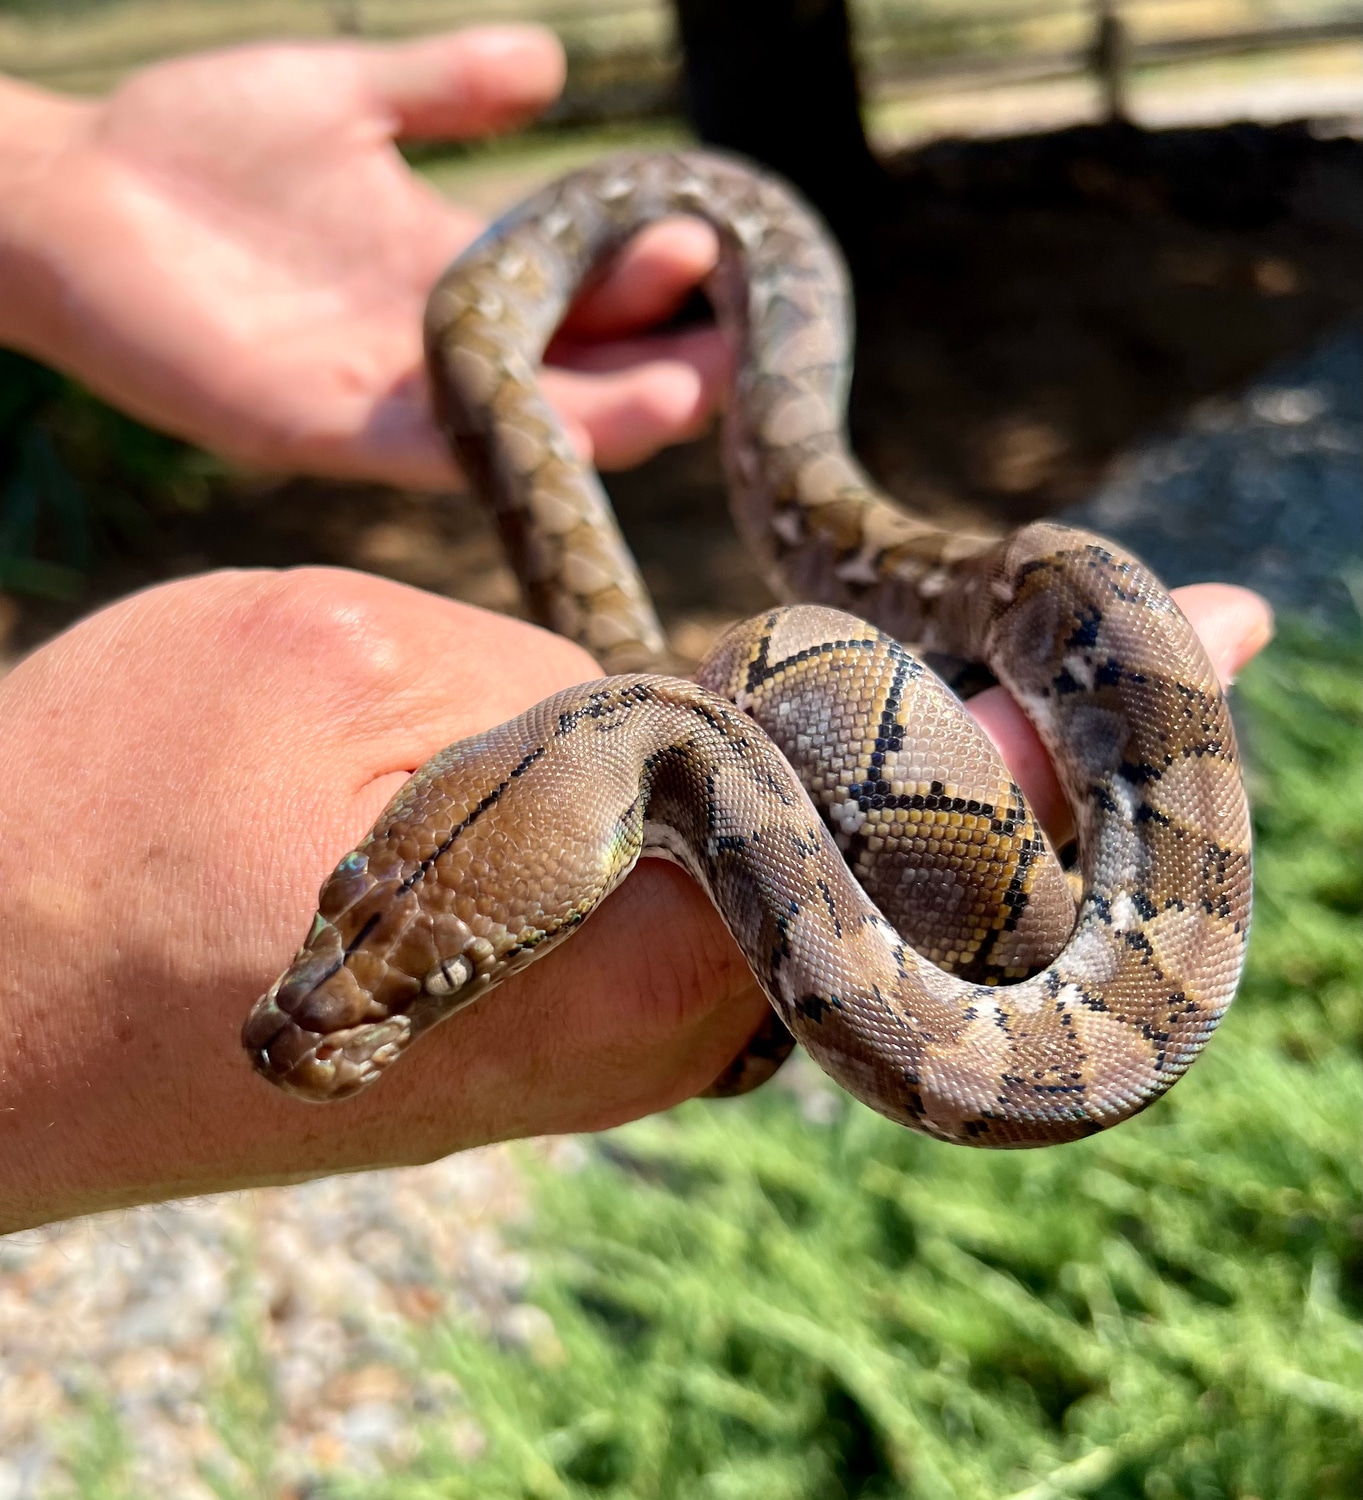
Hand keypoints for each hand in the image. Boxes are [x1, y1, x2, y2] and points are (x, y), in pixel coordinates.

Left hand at [0, 28, 723, 486]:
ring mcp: (397, 393)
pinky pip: (456, 448)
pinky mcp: (341, 432)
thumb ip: (445, 87)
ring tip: (710, 385)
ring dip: (622, 407)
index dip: (655, 273)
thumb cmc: (194, 141)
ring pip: (536, 417)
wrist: (67, 200)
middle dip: (667, 349)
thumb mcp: (346, 95)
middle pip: (578, 359)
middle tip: (755, 340)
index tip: (731, 250)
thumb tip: (551, 67)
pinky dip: (530, 438)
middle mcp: (442, 340)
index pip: (580, 282)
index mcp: (451, 263)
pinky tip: (597, 421)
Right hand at [0, 571, 1270, 1230]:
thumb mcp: (371, 683)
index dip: (1075, 726)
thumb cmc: (120, 820)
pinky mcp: (550, 1048)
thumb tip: (742, 713)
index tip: (1205, 634)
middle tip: (1121, 657)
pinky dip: (803, 841)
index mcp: (624, 945)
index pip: (919, 832)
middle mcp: (644, 1037)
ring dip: (912, 802)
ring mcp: (600, 1060)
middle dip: (1020, 766)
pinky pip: (731, 937)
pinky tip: (801, 764)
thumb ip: (588, 704)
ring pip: (820, 920)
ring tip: (987, 698)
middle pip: (902, 896)